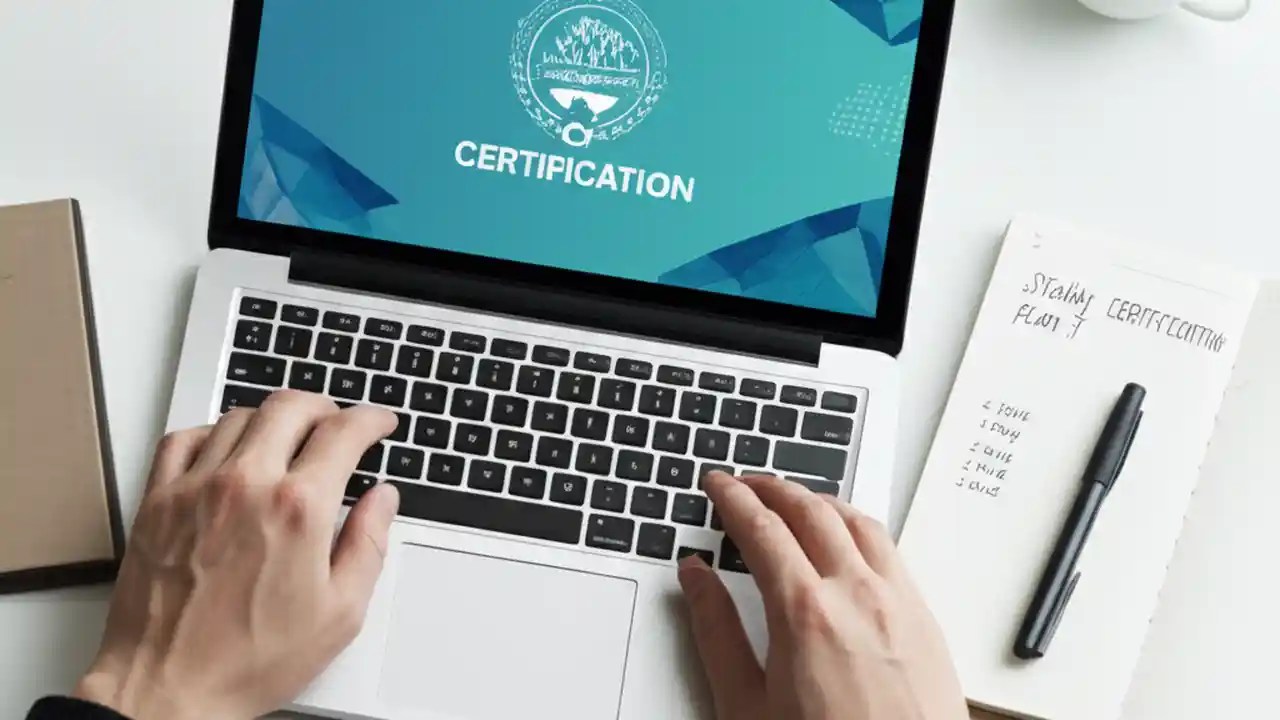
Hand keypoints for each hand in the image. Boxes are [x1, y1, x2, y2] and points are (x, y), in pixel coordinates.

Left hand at [74, 391, 399, 719]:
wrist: (167, 691)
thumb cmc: (248, 661)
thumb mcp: (340, 613)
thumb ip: (368, 544)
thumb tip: (382, 500)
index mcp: (299, 509)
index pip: (344, 432)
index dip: (371, 419)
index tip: (378, 423)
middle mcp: (247, 485)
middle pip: (292, 407)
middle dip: (325, 407)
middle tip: (338, 422)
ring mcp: (197, 488)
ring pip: (241, 416)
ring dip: (273, 418)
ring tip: (287, 437)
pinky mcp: (158, 502)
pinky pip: (184, 439)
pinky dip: (212, 433)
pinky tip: (226, 450)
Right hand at [680, 472, 966, 719]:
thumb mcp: (745, 704)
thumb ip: (716, 631)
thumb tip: (696, 578)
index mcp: (804, 611)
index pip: (760, 528)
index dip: (733, 497)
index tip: (717, 484)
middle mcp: (856, 593)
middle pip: (809, 510)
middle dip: (773, 487)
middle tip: (747, 482)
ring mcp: (898, 601)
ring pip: (856, 520)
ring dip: (819, 498)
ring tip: (794, 497)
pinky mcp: (925, 618)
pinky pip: (890, 547)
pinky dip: (859, 524)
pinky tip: (849, 535)